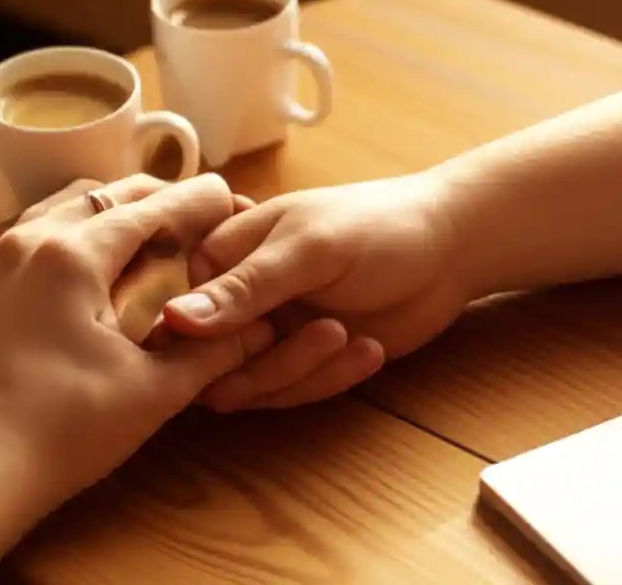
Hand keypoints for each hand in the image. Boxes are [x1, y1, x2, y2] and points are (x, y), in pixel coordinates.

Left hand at [0, 173, 271, 503]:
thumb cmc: (63, 429)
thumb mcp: (153, 390)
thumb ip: (213, 351)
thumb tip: (263, 329)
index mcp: (76, 253)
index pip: (155, 207)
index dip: (202, 202)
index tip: (237, 201)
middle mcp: (34, 239)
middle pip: (111, 195)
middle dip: (163, 200)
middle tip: (204, 222)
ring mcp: (3, 259)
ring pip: (70, 205)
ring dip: (118, 211)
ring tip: (156, 238)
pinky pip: (40, 229)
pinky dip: (80, 229)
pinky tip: (101, 264)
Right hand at [161, 172, 468, 411]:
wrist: (449, 248)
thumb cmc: (377, 227)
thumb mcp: (310, 251)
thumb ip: (245, 287)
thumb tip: (172, 320)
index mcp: (223, 254)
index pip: (179, 312)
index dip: (204, 337)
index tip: (259, 331)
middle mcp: (237, 298)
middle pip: (211, 360)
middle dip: (268, 360)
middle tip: (327, 332)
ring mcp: (269, 333)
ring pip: (250, 386)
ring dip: (303, 370)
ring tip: (347, 335)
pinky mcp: (303, 364)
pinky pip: (292, 394)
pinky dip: (331, 379)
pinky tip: (369, 350)